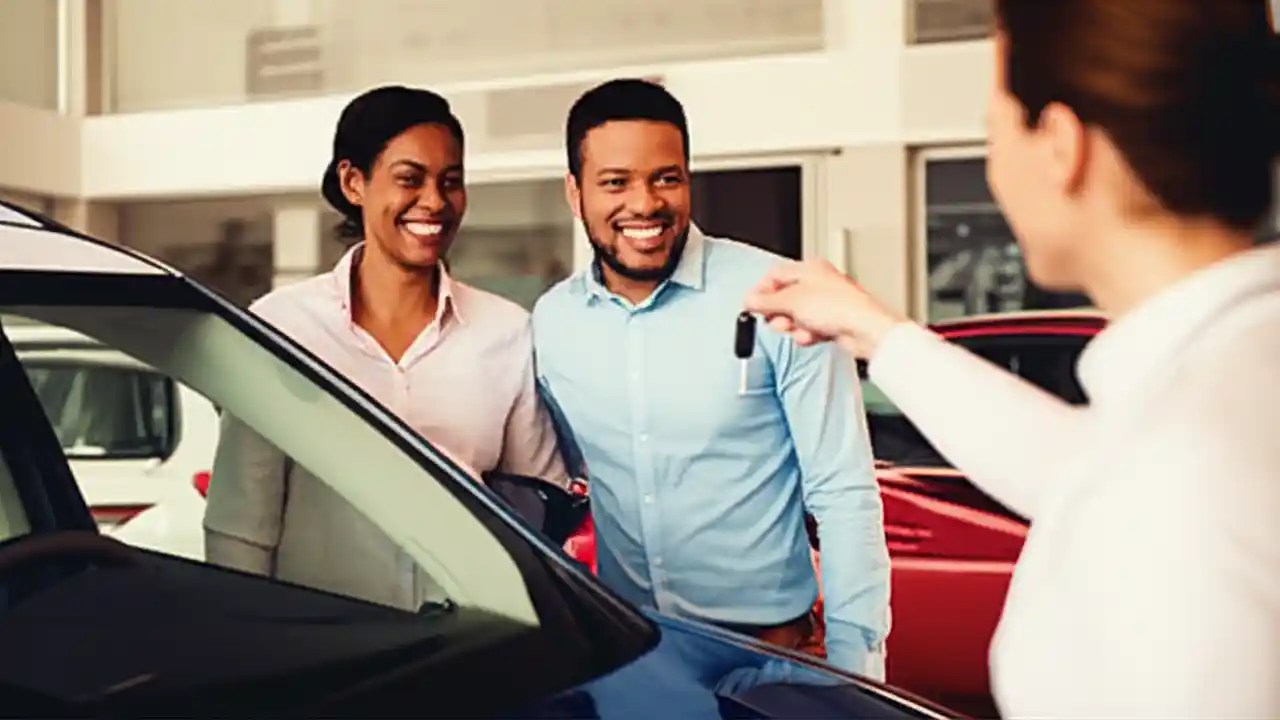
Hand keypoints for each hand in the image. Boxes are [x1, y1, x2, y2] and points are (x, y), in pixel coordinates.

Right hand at [743, 260, 907, 358]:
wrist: (865, 329)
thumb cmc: (838, 307)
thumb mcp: (791, 301)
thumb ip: (766, 301)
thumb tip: (749, 300)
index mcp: (809, 268)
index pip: (775, 275)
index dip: (761, 291)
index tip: (753, 306)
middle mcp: (818, 282)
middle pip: (784, 297)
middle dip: (779, 313)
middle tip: (779, 320)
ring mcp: (825, 303)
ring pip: (795, 315)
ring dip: (793, 326)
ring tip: (801, 328)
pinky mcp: (832, 321)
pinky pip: (809, 328)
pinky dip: (808, 333)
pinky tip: (813, 335)